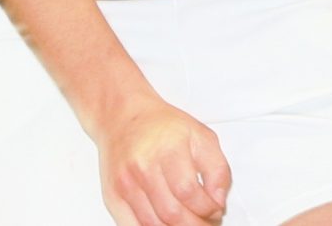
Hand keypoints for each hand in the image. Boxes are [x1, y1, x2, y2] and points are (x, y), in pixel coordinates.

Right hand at [96, 95, 230, 224]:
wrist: (123, 117)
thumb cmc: (163, 126)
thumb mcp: (201, 136)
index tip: (216, 210)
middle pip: (172, 214)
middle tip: (206, 223)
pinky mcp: (112, 197)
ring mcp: (125, 185)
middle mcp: (144, 167)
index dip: (208, 209)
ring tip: (190, 224)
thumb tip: (219, 201)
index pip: (190, 193)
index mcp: (169, 149)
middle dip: (195, 225)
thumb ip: (217, 168)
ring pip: (153, 224)